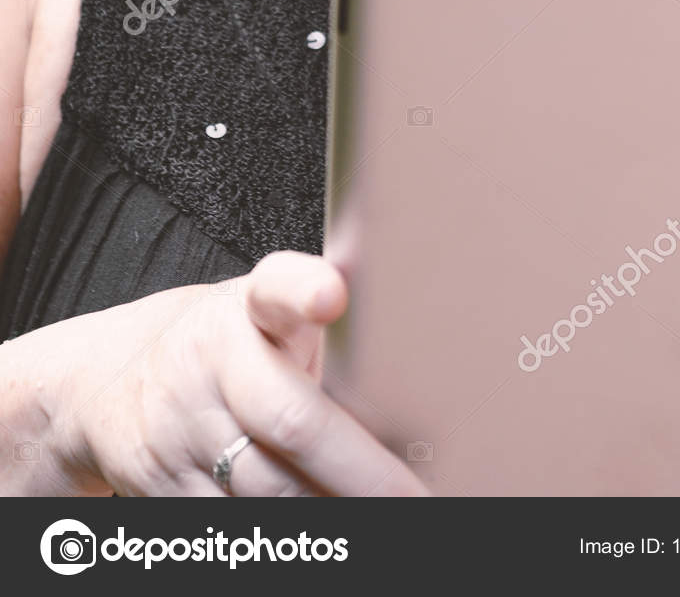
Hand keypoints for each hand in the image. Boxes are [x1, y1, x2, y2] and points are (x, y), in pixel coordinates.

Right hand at [35, 252, 428, 497]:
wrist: (110, 387)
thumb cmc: (228, 346)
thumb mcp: (267, 315)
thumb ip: (324, 326)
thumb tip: (423, 355)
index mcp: (247, 307)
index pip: (274, 288)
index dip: (301, 289)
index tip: (330, 295)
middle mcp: (207, 361)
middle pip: (290, 421)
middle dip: (361, 471)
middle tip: (417, 497)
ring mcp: (179, 429)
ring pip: (269, 491)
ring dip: (331, 512)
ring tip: (387, 512)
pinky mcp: (162, 490)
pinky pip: (236, 525)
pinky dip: (288, 536)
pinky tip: (323, 533)